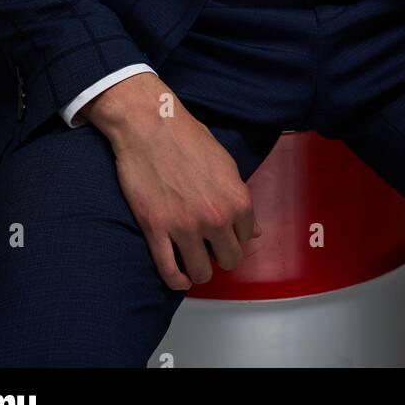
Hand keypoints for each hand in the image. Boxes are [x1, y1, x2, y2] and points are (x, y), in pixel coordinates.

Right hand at [81, 72, 261, 291]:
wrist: (149, 124)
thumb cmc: (187, 137)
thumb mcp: (225, 164)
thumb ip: (239, 198)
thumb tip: (255, 231)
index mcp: (236, 199)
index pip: (247, 237)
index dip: (235, 235)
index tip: (224, 232)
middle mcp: (215, 217)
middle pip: (228, 260)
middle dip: (220, 256)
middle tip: (208, 246)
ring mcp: (184, 226)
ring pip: (200, 272)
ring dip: (198, 270)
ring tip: (192, 260)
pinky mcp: (156, 230)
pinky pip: (169, 271)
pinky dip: (175, 280)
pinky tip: (178, 276)